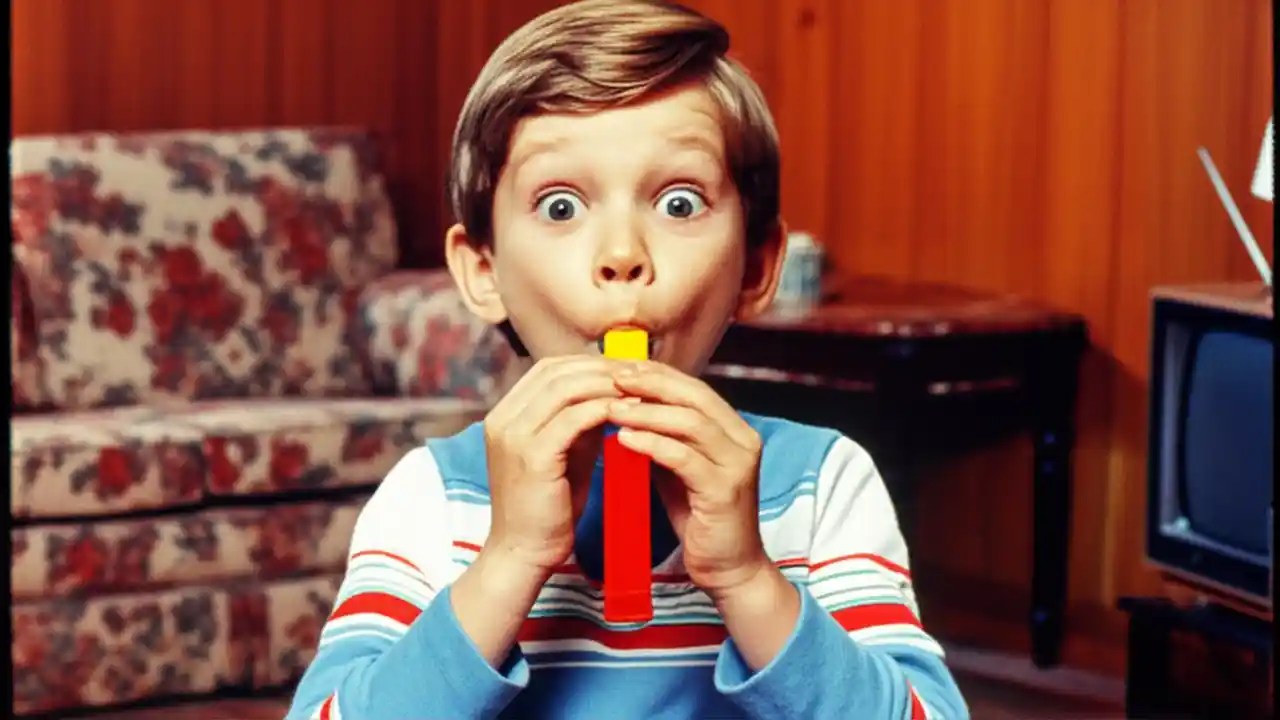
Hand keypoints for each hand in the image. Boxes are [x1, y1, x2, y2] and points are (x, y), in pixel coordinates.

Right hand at [482, 355, 619, 575]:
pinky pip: (573, 417)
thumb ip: (579, 422)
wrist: (525, 554)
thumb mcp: (564, 454)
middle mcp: (503, 418)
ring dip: (606, 384)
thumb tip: (612, 394)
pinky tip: (629, 412)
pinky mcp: (532, 456)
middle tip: (640, 374)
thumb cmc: (549, 509)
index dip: (589, 364)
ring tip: (640, 389)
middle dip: (601, 368)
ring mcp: (514, 435)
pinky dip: (604, 409)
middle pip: (557, 370)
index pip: (549, 369)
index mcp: (506, 415)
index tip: (626, 371)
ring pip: (565, 387)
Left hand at [608, 361, 771, 598]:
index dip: (657, 375)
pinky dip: (653, 444)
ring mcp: (738, 464)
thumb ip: (663, 437)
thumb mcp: (679, 467)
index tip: (619, 368)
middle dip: (651, 383)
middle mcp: (743, 440)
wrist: (727, 567)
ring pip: (690, 422)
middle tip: (613, 377)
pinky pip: (685, 458)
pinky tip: (624, 439)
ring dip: (647, 412)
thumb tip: (624, 405)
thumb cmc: (700, 516)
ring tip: (612, 407)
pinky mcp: (726, 491)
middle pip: (694, 396)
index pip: (693, 388)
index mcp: (733, 429)